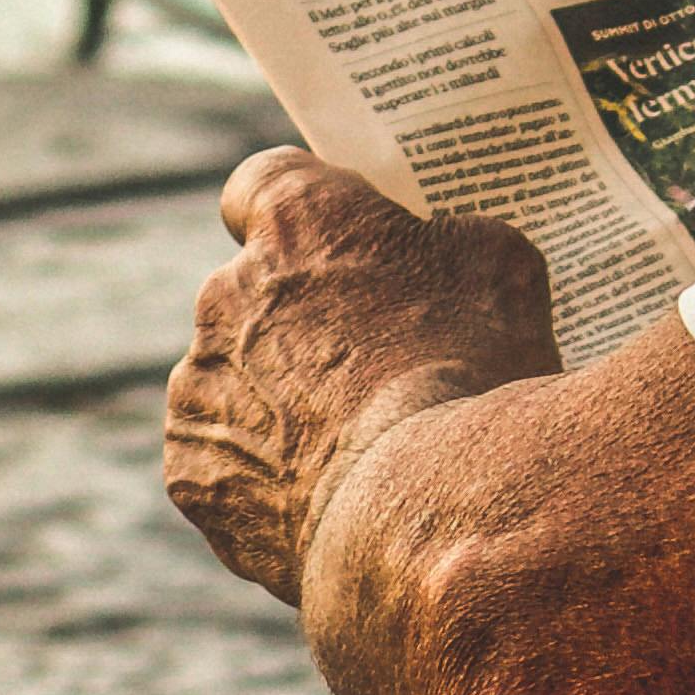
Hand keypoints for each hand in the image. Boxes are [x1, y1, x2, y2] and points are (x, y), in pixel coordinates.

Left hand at [165, 151, 557, 606]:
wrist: (430, 509)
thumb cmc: (474, 374)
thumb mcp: (503, 269)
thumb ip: (452, 244)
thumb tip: (443, 255)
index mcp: (296, 220)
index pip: (266, 184)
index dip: (302, 216)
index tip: (335, 245)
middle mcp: (224, 291)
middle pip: (254, 294)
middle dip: (301, 322)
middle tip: (373, 365)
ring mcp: (199, 386)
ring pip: (235, 383)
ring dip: (278, 402)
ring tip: (357, 450)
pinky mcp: (192, 473)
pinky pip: (225, 464)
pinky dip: (264, 479)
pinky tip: (328, 500)